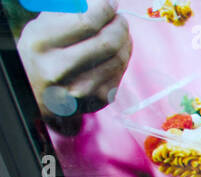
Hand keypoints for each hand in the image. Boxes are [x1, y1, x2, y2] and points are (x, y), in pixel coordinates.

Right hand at [17, 0, 131, 128]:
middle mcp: (60, 69)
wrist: (34, 94)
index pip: (86, 22)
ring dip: (124, 40)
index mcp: (42, 44)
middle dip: (119, 25)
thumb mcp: (43, 27)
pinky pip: (119, 72)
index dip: (105, 9)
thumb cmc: (41, 53)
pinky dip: (122, 57)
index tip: (110, 3)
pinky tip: (117, 50)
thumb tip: (103, 3)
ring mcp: (81, 88)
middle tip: (119, 18)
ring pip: (118, 58)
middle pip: (107, 42)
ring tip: (119, 32)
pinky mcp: (98, 100)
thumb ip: (70, 11)